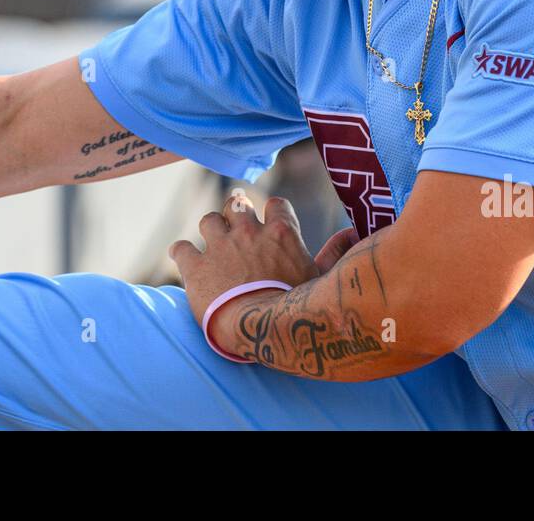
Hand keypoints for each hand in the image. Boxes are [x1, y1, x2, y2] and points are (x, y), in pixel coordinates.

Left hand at [169, 190, 332, 350]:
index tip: (271, 223)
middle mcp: (248, 231)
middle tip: (236, 217)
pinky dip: (182, 253)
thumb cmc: (296, 308)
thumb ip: (335, 252)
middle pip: (238, 203)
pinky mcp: (194, 265)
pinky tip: (185, 259)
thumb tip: (352, 233)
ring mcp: (219, 246)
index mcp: (280, 232)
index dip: (273, 213)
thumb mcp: (321, 279)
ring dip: (211, 228)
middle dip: (236, 208)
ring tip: (213, 240)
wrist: (258, 330)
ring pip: (209, 220)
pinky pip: (181, 248)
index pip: (276, 205)